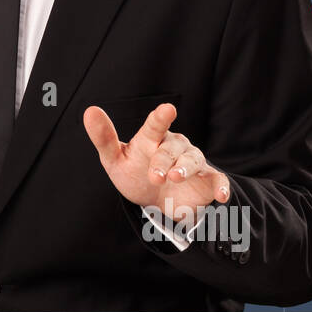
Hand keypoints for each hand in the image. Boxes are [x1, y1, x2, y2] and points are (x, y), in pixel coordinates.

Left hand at [83, 102, 229, 221]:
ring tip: (174, 177)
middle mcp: (175, 146)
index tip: (167, 109)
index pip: (156, 125)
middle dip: (163, 161)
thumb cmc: (134, 172)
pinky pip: (218, 180)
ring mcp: (193, 162)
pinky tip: (221, 196)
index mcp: (153, 138)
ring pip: (194, 160)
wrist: (155, 201)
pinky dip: (222, 186)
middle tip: (155, 176)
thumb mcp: (114, 159)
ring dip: (185, 168)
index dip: (161, 118)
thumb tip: (89, 110)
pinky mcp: (207, 180)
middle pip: (172, 148)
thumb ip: (103, 138)